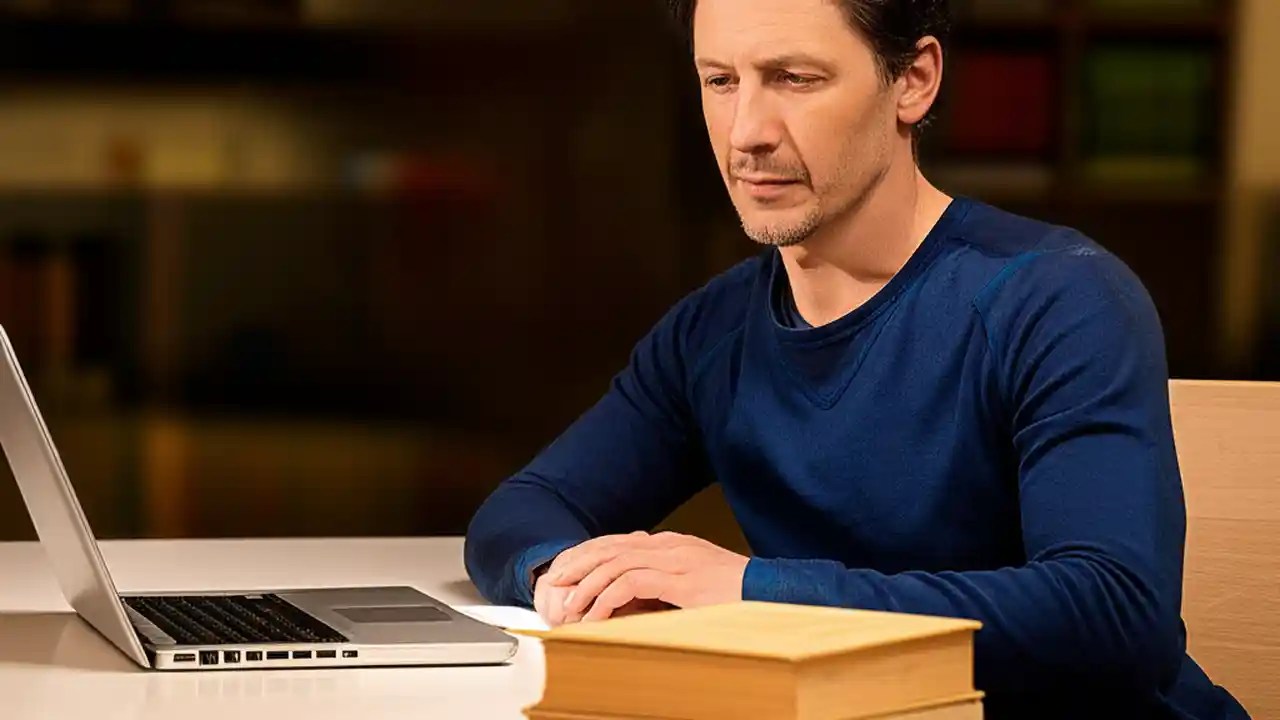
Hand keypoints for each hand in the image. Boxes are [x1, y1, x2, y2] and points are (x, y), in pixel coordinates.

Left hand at [548, 531, 748, 621]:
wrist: (770, 593)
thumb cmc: (736, 596)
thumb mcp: (693, 588)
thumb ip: (663, 587)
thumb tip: (628, 603)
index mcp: (671, 544)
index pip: (617, 541)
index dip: (587, 554)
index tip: (566, 572)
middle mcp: (669, 545)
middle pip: (609, 546)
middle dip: (577, 564)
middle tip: (554, 584)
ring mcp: (675, 559)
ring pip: (615, 563)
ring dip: (587, 586)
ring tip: (570, 607)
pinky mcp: (680, 579)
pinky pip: (631, 584)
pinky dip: (607, 600)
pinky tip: (596, 617)